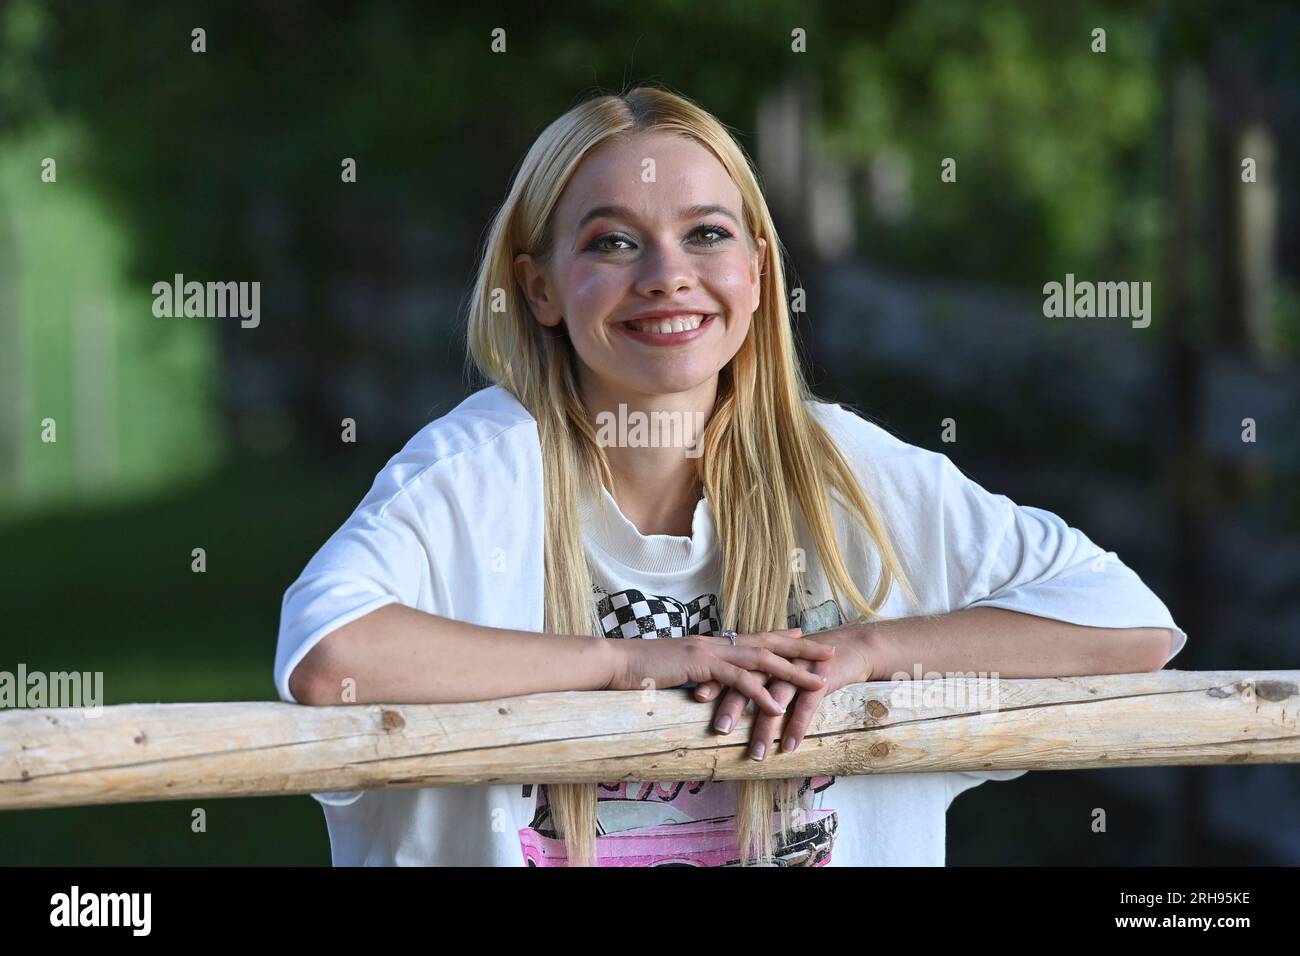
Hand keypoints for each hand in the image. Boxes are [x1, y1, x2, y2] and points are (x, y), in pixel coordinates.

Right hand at [602, 628, 835, 716]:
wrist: (614, 663)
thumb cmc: (638, 671)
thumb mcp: (673, 672)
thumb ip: (694, 675)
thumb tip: (705, 685)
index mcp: (710, 643)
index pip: (752, 638)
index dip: (780, 639)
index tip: (804, 638)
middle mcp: (715, 643)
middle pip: (767, 644)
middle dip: (801, 651)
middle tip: (830, 653)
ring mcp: (709, 652)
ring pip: (760, 660)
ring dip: (793, 672)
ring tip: (820, 682)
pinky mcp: (699, 665)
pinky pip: (737, 680)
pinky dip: (759, 692)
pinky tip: (778, 704)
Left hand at [694, 626, 873, 758]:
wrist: (850, 647)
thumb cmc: (808, 662)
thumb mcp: (779, 664)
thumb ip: (756, 676)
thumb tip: (726, 697)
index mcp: (764, 654)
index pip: (734, 665)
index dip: (716, 679)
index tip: (697, 697)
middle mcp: (777, 659)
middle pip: (751, 680)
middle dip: (734, 705)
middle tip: (719, 730)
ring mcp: (799, 667)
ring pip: (777, 697)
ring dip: (766, 727)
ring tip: (756, 754)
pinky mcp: (822, 677)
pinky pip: (807, 705)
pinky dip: (797, 727)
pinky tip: (789, 747)